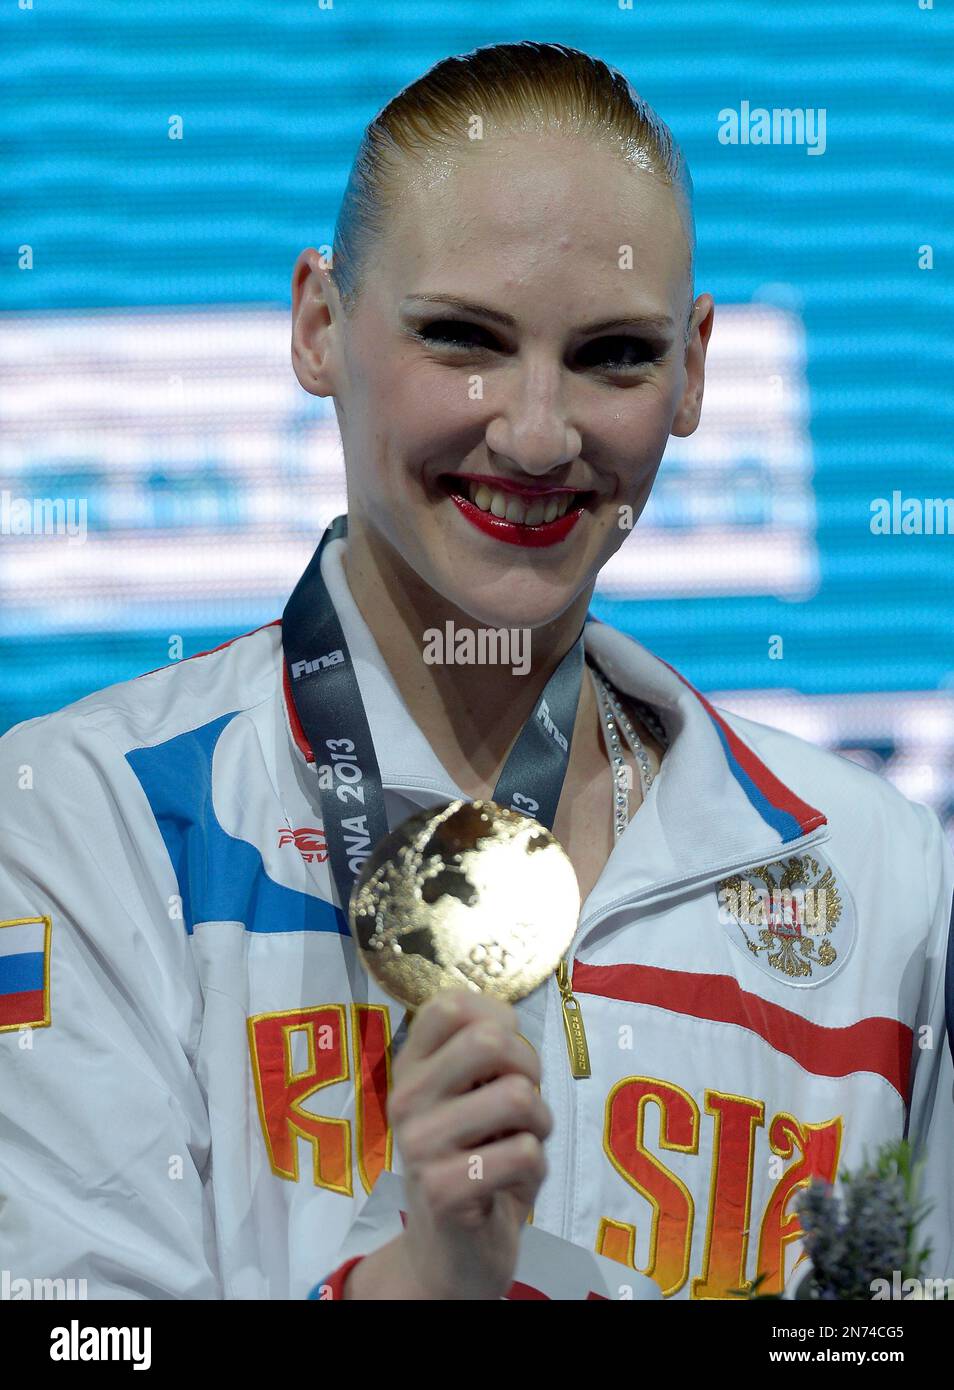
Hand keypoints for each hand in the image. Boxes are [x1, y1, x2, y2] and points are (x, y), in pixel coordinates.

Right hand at [345, 988, 551, 1298]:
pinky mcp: (444, 1190)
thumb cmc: (472, 1160)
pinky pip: (525, 1152)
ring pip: (516, 1096)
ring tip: (519, 1145)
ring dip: (539, 1123)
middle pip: (490, 1041)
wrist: (450, 1253)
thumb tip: (504, 1018)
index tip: (504, 1055)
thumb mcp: (469, 1098)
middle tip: (524, 1103)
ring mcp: (420, 1145)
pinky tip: (510, 1184)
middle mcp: (406, 1099)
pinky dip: (535, 1169)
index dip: (497, 1017)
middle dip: (530, 1068)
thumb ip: (483, 1054)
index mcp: (411, 1068)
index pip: (449, 1005)